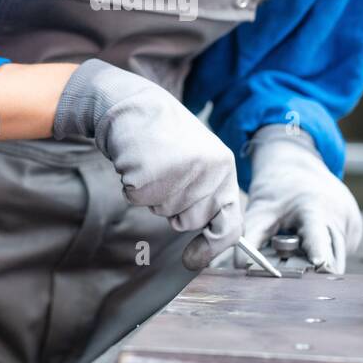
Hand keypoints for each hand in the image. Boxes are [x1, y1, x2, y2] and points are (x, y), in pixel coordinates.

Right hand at [52, 59, 241, 269]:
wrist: (132, 104)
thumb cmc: (165, 135)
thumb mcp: (199, 159)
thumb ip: (209, 194)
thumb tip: (208, 246)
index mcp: (224, 166)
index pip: (230, 222)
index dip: (213, 246)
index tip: (194, 258)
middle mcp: (207, 172)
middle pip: (188, 221)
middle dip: (174, 206)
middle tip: (166, 171)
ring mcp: (178, 175)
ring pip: (162, 211)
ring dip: (153, 192)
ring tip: (153, 161)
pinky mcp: (148, 176)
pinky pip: (138, 200)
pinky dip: (133, 185)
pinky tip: (138, 160)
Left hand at [233, 125, 362, 273]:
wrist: (298, 166)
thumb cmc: (277, 190)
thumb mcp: (260, 212)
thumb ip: (252, 240)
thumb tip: (241, 268)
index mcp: (315, 208)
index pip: (321, 240)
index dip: (319, 257)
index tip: (316, 269)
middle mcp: (338, 214)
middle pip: (335, 259)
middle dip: (317, 273)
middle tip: (298, 275)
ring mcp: (351, 220)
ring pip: (340, 258)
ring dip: (322, 265)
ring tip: (303, 250)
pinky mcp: (355, 226)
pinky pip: (344, 251)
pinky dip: (328, 253)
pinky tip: (314, 240)